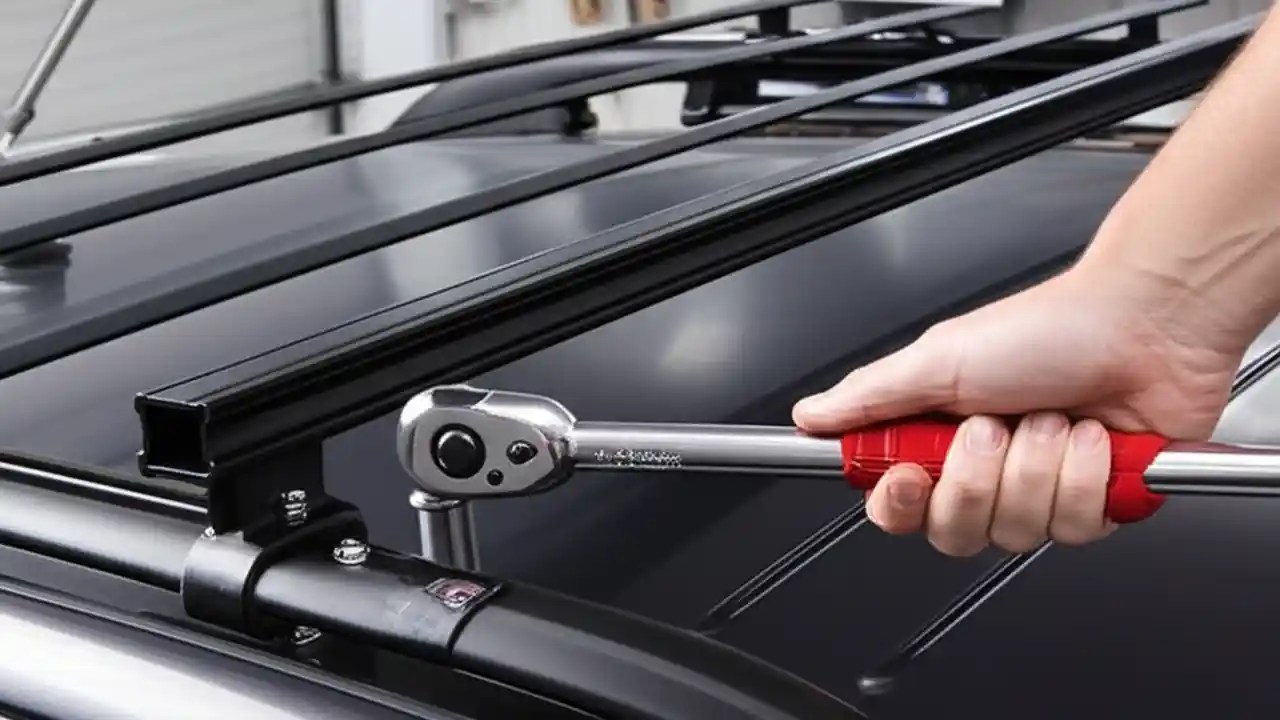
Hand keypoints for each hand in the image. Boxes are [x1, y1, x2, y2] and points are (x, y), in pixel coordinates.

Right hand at [791, 264, 1244, 555]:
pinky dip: (1086, 476)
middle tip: (992, 426)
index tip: (908, 474)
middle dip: (976, 479)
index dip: (898, 503)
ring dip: (1037, 467)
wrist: (1145, 323)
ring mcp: (1040, 489)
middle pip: (953, 531)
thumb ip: (869, 397)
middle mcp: (987, 469)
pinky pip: (1075, 527)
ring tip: (1054, 417)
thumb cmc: (1049, 328)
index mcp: (940, 436)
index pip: (896, 506)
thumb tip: (811, 416)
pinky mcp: (1095, 503)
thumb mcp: (938, 358)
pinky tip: (1094, 438)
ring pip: (1017, 532)